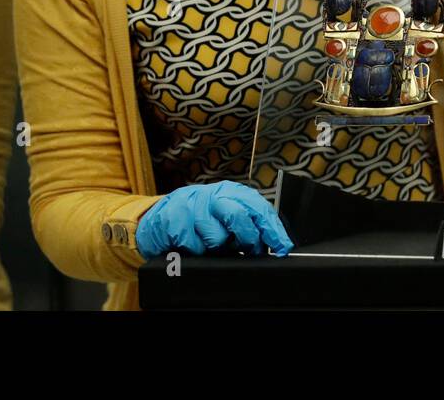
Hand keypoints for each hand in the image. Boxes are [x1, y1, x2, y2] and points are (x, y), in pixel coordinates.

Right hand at [135, 181, 294, 259]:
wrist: (160, 218)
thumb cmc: (198, 218)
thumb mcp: (224, 213)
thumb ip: (246, 222)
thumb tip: (272, 243)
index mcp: (231, 191)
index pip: (258, 207)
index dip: (273, 229)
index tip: (283, 246)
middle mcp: (213, 194)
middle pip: (239, 216)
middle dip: (247, 239)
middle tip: (248, 249)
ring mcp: (192, 206)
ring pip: (216, 237)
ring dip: (217, 247)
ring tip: (210, 243)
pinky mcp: (174, 221)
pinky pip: (194, 247)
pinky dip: (196, 251)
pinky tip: (191, 243)